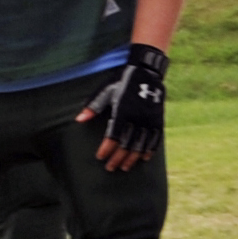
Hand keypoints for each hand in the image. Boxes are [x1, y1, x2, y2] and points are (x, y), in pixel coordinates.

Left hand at [76, 43, 168, 170]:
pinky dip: (150, 150)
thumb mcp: (106, 90)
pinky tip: (143, 158)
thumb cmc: (122, 81)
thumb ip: (93, 106)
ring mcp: (149, 119)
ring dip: (132, 158)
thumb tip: (79, 120)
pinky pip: (156, 139)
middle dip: (118, 158)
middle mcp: (137, 116)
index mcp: (123, 110)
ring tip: (125, 167)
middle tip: (110, 167)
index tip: (100, 157)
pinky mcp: (158, 119)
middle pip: (127, 143)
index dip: (107, 148)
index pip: (114, 135)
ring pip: (141, 144)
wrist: (146, 71)